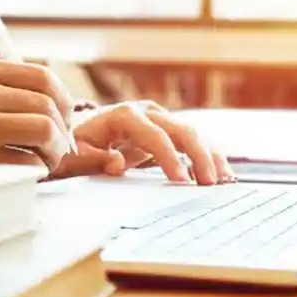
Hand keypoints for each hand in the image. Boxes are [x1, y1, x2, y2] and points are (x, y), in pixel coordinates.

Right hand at [0, 58, 77, 170]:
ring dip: (55, 149)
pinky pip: (27, 162)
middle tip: (59, 145)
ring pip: (44, 130)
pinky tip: (28, 172)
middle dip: (63, 129)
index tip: (64, 117)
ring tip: (47, 159)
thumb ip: (1, 84)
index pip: (42, 77)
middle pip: (47, 105)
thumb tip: (57, 102)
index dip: (64, 99)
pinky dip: (36, 168)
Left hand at [53, 101, 234, 185]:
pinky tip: (222, 174)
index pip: (154, 135)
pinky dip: (209, 156)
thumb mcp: (72, 154)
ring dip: (210, 156)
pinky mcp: (167, 131)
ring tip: (224, 180)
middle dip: (199, 156)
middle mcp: (147, 112)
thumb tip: (117, 163)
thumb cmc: (73, 146)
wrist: (75, 133)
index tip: (181, 181)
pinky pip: (192, 142)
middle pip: (181, 130)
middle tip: (209, 183)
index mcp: (124, 115)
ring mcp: (160, 119)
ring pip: (193, 133)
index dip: (170, 157)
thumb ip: (91, 159)